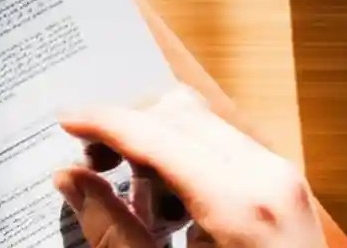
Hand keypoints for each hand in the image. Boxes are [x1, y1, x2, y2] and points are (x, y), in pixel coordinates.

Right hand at [54, 86, 325, 247]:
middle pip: (177, 113)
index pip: (155, 134)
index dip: (102, 122)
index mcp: (240, 202)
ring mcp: (280, 177)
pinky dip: (182, 162)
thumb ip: (113, 232)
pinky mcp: (282, 186)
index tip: (64, 121)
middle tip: (92, 168)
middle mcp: (267, 174)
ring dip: (154, 147)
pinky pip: (220, 146)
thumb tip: (72, 180)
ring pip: (198, 123)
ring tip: (140, 206)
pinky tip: (173, 212)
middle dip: (127, 131)